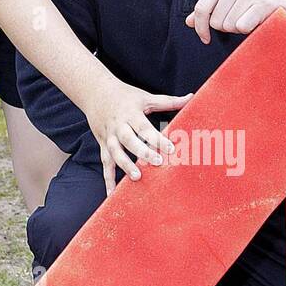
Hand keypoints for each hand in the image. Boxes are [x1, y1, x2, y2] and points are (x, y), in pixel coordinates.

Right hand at [85, 80, 191, 195]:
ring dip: (125, 165)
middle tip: (156, 163)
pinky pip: (105, 164)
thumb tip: (191, 98)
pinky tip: (111, 193)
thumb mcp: (145, 97)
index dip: (156, 138)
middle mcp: (118, 126)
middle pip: (129, 140)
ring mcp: (109, 137)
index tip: (170, 148)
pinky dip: (107, 179)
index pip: (144, 127)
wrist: (95, 92)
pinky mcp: (103, 145)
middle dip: (141, 152)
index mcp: (131, 114)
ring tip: (137, 178)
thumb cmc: (125, 95)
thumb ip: (168, 101)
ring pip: (115, 152)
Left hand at [185, 0, 285, 43]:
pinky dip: (250, 30)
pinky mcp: (262, 3)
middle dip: (227, 26)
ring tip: (251, 18)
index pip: (201, 8)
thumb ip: (210, 8)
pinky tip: (258, 22)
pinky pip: (243, 27)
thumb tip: (189, 22)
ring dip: (240, 28)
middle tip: (242, 19)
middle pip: (216, 22)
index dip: (200, 27)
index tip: (205, 38)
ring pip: (230, 26)